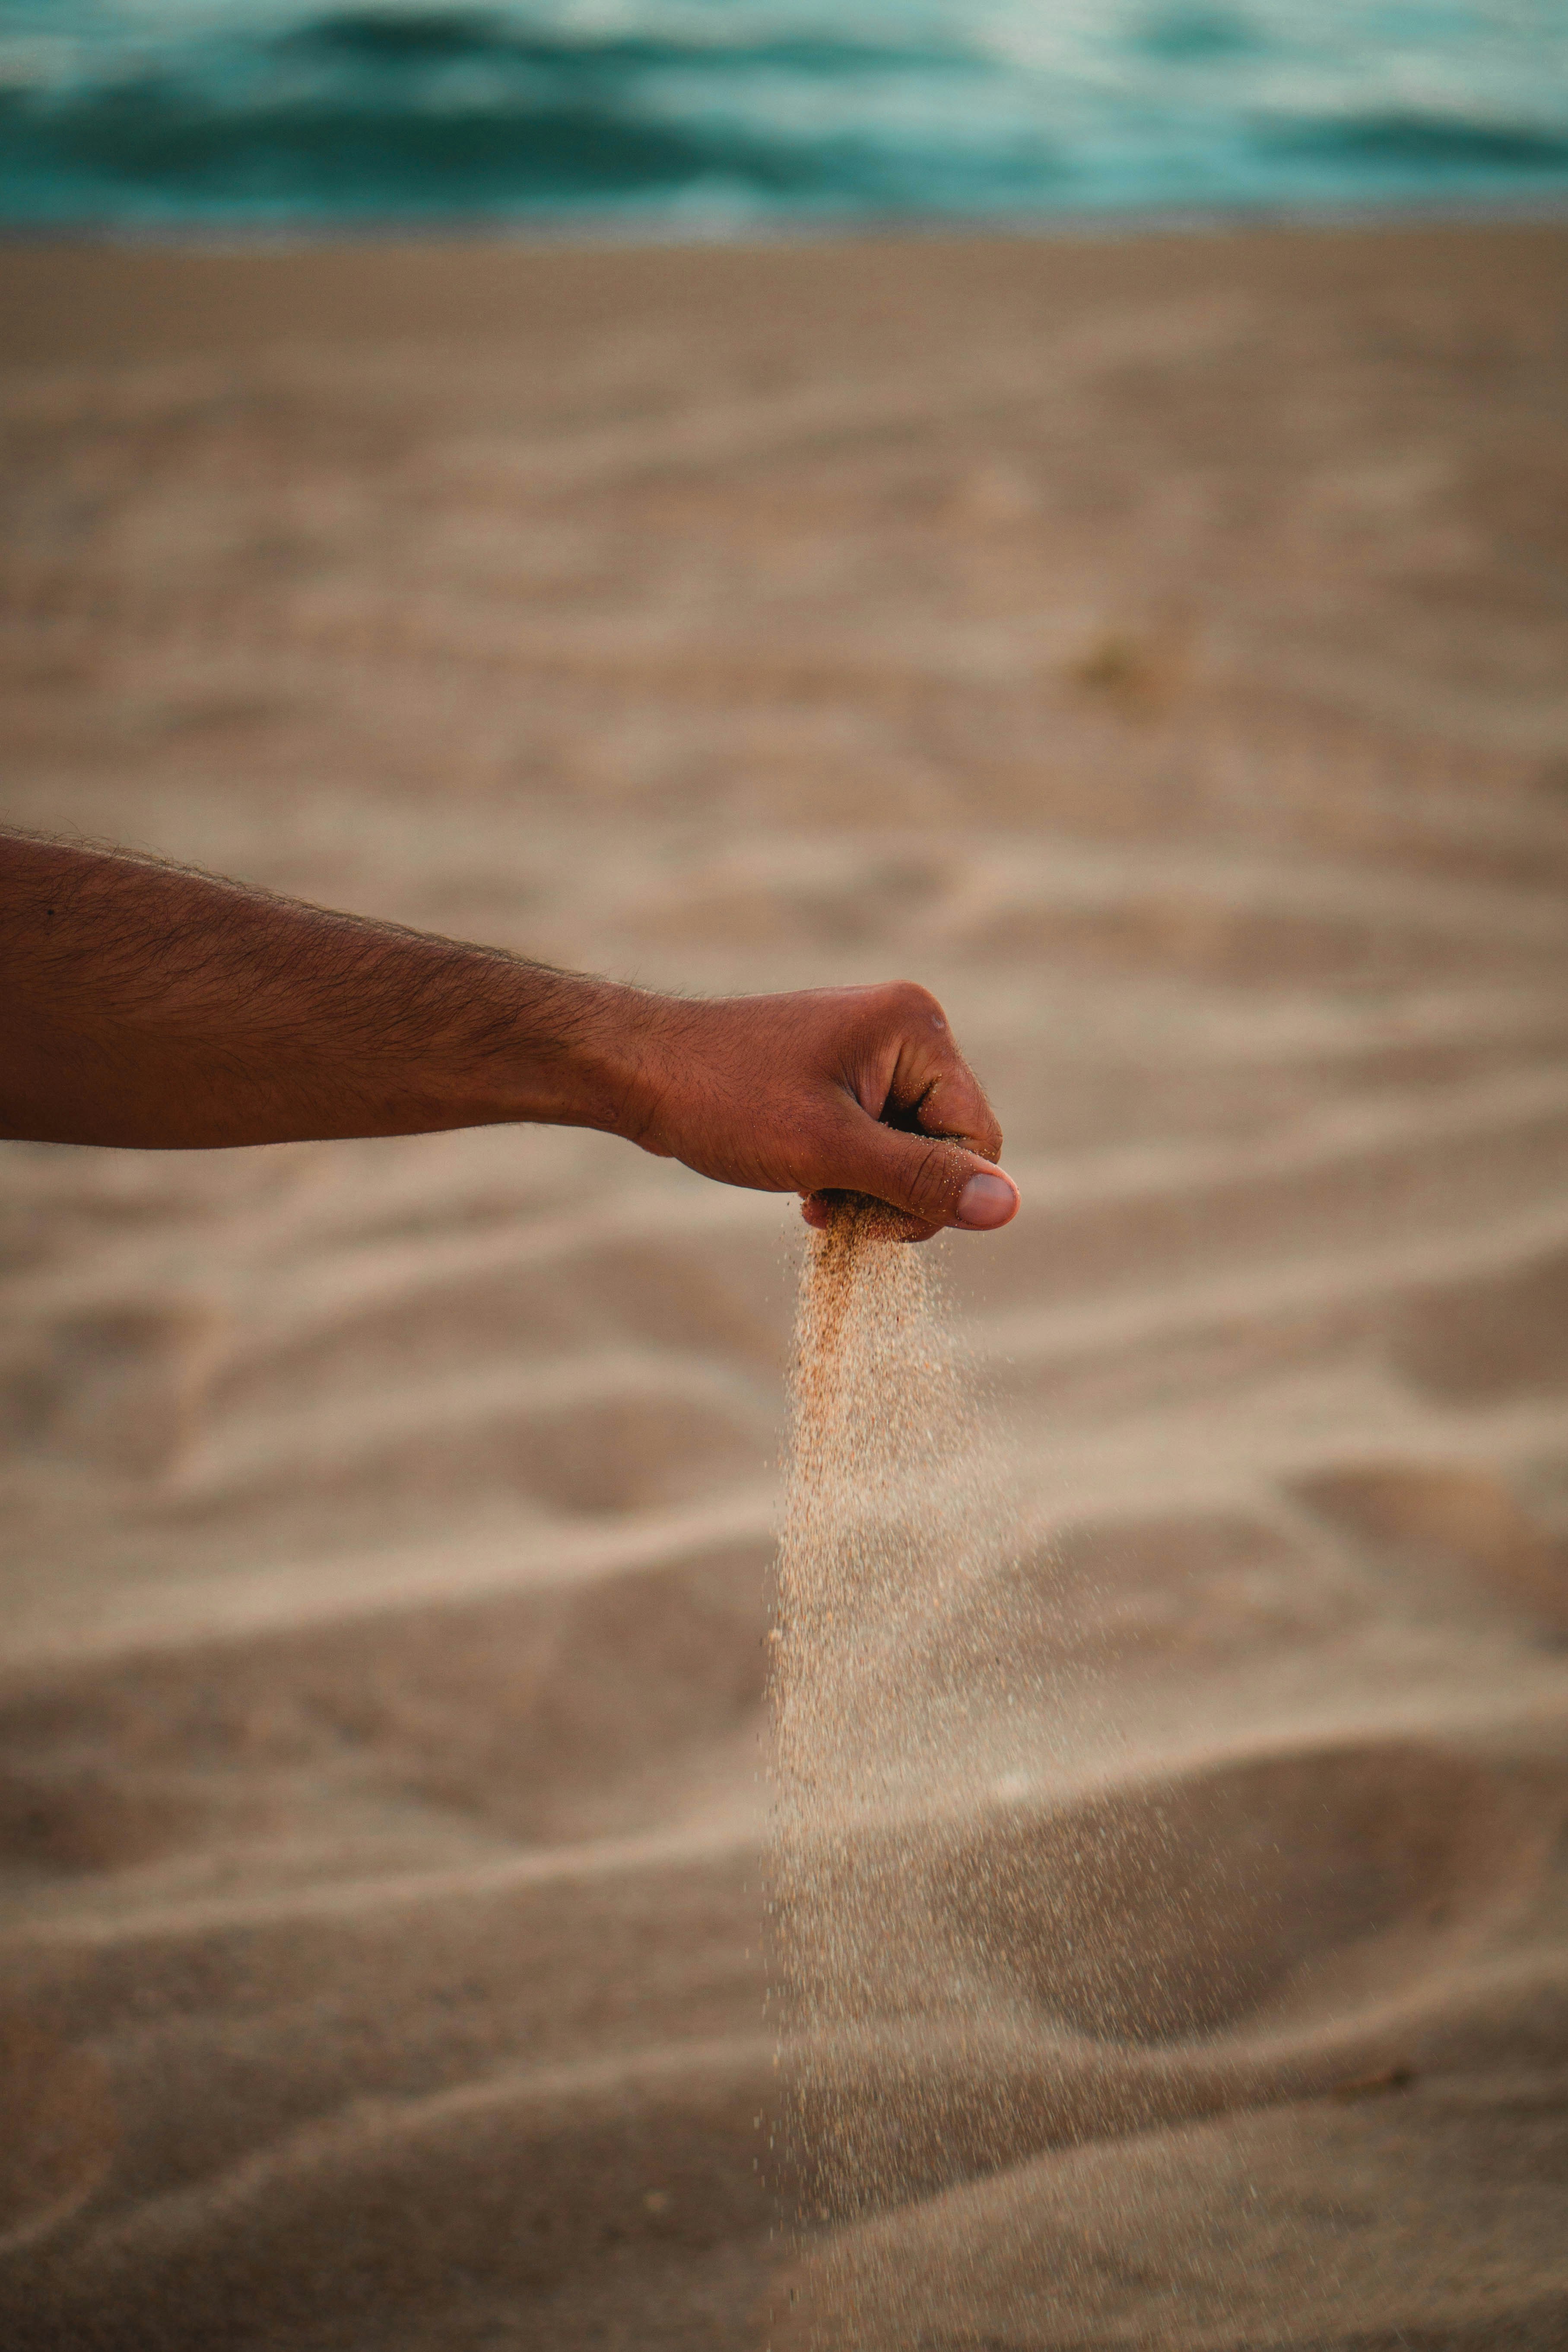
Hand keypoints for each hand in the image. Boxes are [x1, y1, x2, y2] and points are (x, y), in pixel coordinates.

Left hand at [618, 980, 1017, 1241]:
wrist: (639, 1072)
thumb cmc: (726, 1102)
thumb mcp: (829, 1151)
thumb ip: (920, 1180)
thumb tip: (1009, 1207)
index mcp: (915, 1029)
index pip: (976, 1135)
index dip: (935, 1193)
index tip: (869, 1219)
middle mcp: (904, 1030)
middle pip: (946, 1143)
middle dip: (896, 1191)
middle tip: (831, 1210)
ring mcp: (871, 1050)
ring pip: (909, 1150)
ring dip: (868, 1189)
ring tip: (811, 1198)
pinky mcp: (841, 1074)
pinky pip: (876, 1139)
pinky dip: (848, 1173)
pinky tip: (805, 1188)